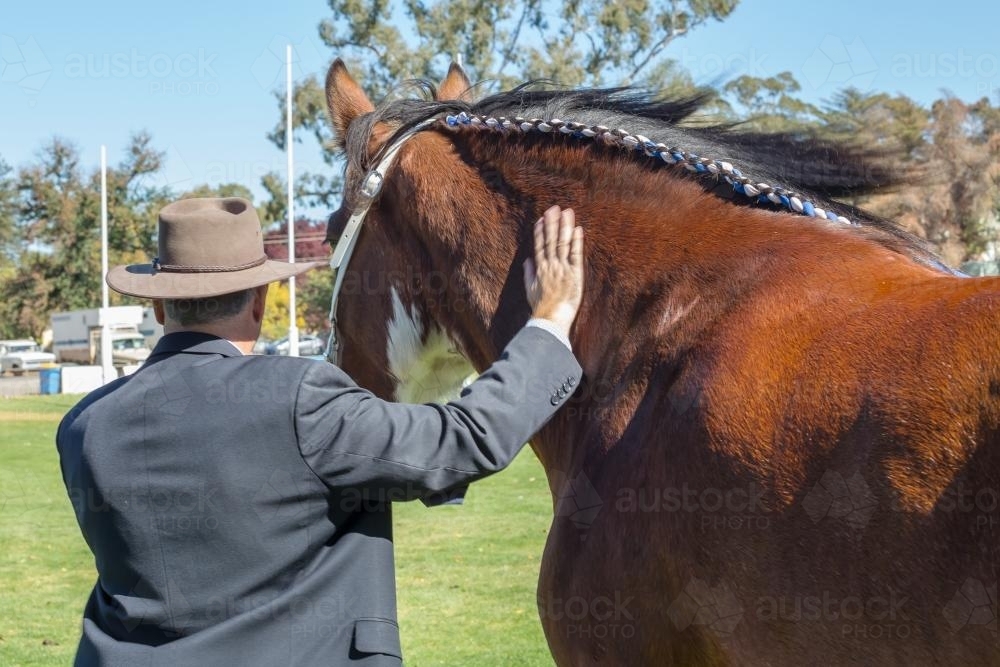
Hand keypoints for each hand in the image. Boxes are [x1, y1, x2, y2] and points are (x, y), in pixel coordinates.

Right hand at [523, 205, 584, 338]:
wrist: (550, 320)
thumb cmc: (541, 308)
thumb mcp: (530, 290)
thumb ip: (528, 273)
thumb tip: (527, 261)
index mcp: (540, 269)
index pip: (539, 246)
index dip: (540, 231)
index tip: (541, 219)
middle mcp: (550, 266)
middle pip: (550, 240)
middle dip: (552, 223)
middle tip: (554, 208)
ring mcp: (562, 269)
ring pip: (562, 243)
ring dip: (564, 227)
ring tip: (567, 212)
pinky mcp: (574, 274)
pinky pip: (575, 255)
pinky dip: (576, 242)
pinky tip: (578, 230)